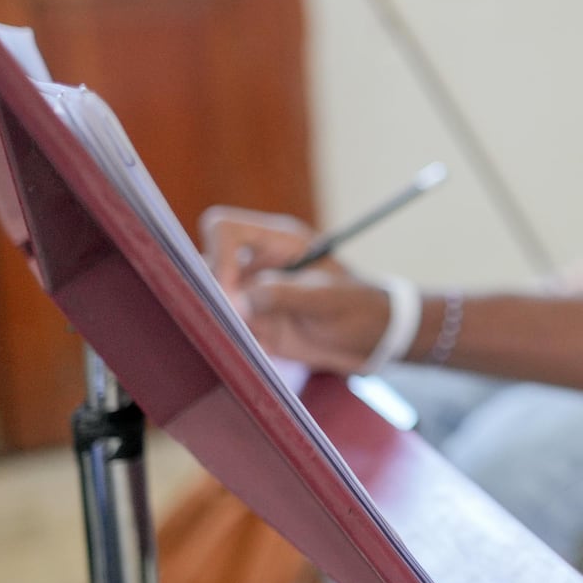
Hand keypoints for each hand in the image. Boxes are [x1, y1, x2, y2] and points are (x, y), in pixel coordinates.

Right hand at [199, 206, 393, 372]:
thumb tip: (239, 301)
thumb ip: (285, 295)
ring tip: (247, 340)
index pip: (225, 229)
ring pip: (210, 301)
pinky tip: (254, 353)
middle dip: (209, 293)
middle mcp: (258, 265)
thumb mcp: (329, 300)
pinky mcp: (254, 325)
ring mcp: (253, 295)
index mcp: (278, 242)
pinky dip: (229, 342)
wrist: (375, 339)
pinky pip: (225, 330)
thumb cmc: (361, 308)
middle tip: (230, 322)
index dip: (218, 254)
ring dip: (217, 321)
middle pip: (207, 264)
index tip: (228, 289)